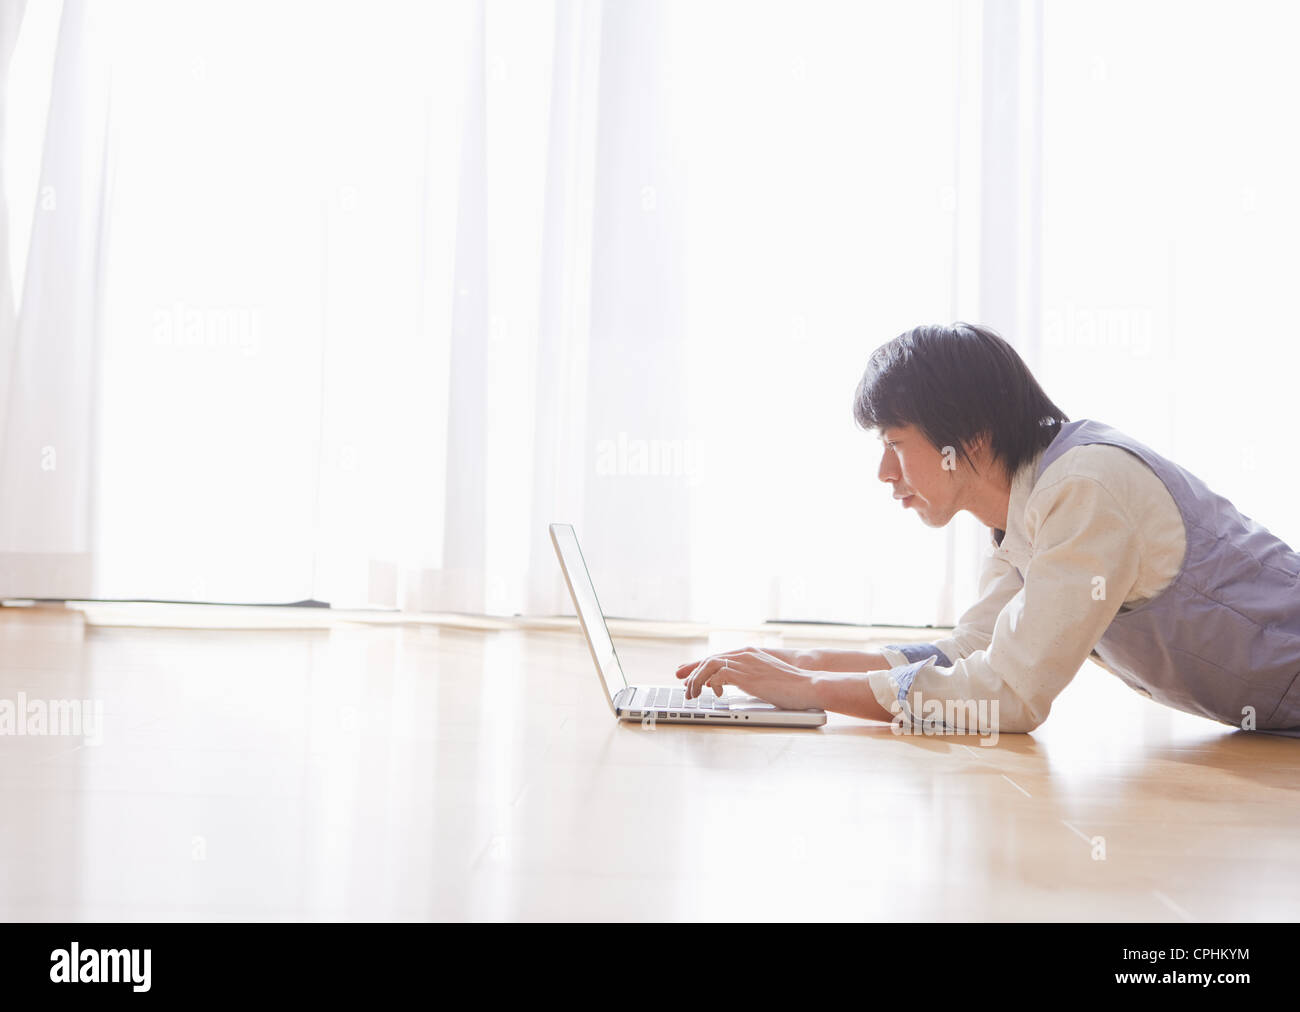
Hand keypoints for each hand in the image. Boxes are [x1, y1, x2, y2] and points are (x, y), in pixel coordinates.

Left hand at [674, 647, 816, 709]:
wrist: (807, 685)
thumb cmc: (791, 685)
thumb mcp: (766, 676)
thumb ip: (750, 675)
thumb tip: (736, 683)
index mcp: (749, 653)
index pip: (718, 656)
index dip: (700, 665)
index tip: (688, 673)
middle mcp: (744, 654)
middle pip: (709, 658)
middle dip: (691, 671)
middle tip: (682, 684)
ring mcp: (744, 663)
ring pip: (708, 665)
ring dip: (696, 679)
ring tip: (692, 694)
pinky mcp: (745, 675)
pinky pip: (716, 675)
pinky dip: (708, 684)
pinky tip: (709, 693)